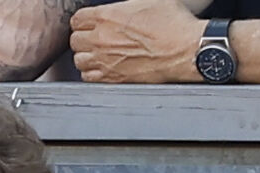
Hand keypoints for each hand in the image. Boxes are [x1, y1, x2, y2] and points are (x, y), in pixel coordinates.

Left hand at [70, 0, 202, 81]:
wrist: (184, 49)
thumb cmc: (173, 24)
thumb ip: (129, 2)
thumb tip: (128, 4)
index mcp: (106, 16)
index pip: (77, 19)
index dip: (83, 20)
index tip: (88, 23)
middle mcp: (101, 39)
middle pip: (75, 40)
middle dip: (83, 37)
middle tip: (94, 37)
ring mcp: (105, 61)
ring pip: (79, 60)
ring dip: (86, 56)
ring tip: (97, 53)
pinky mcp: (113, 78)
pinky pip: (88, 77)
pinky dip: (92, 73)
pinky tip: (102, 67)